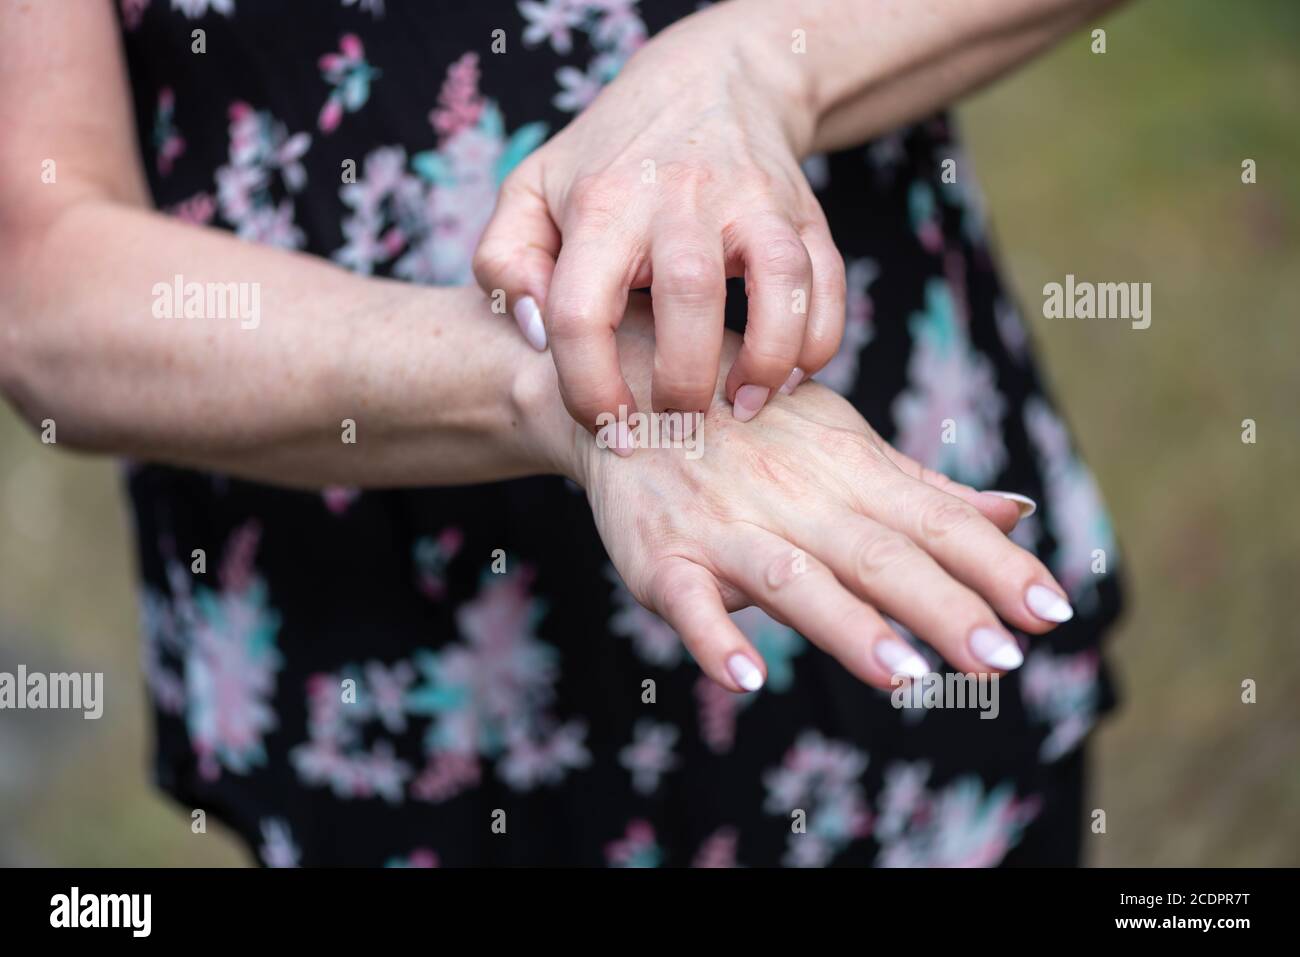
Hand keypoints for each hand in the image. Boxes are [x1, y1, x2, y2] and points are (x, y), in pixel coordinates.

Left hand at [474, 3, 836, 439]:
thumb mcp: (532, 191)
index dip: (589, 386)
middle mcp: (680, 197)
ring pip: (780, 280)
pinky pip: (828, 280)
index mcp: (603, 204)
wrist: (709, 81)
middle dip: (684, 381)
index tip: (608, 427)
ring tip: (742, 406)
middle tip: (676, 425)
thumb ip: (505, 261)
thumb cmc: (609, 160)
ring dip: (767, 359)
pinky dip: (818, 338)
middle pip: (689, 293)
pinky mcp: (805, 210)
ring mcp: (753, 200)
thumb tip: (536, 334)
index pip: (581, 309)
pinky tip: (788, 374)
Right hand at [521, 296, 1074, 693]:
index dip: (995, 566)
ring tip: (904, 675)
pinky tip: (744, 677)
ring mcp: (727, 527)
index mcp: (849, 472)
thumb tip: (1018, 512)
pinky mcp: (663, 556)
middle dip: (944, 607)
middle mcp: (797, 497)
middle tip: (1005, 661)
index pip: (936, 522)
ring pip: (794, 578)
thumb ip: (924, 489)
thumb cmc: (754, 424)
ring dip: (846, 625)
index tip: (1052, 610)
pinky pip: (688, 598)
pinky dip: (712, 634)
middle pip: (879, 555)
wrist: (632, 386)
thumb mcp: (843, 441)